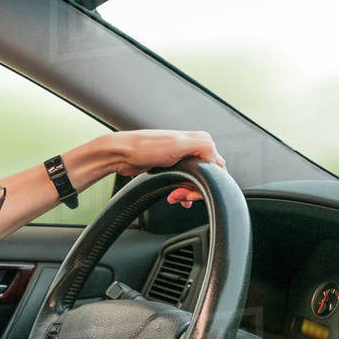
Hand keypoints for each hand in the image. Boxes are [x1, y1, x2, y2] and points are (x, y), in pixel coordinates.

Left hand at [105, 129, 226, 208]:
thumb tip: (218, 160)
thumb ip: (203, 147)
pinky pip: (183, 183)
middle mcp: (192, 148)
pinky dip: (181, 192)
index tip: (193, 190)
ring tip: (175, 197)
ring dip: (187, 192)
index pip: (217, 166)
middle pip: (207, 176)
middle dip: (195, 189)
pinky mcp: (171, 167)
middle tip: (180, 195)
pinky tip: (175, 197)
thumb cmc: (143, 147)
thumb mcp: (177, 144)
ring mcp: (182, 158)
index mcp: (199, 140)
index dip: (208, 182)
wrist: (120, 154)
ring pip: (195, 182)